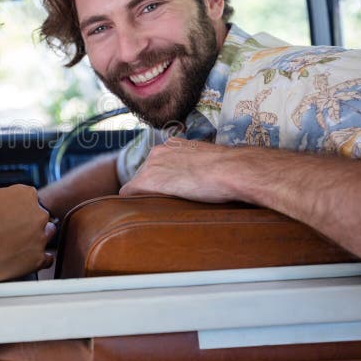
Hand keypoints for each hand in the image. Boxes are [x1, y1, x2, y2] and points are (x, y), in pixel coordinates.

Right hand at [0, 183, 55, 281]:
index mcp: (25, 195)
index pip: (30, 197)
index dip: (19, 206)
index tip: (10, 213)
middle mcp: (37, 214)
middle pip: (40, 215)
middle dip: (28, 221)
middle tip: (12, 229)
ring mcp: (39, 237)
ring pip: (47, 235)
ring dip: (37, 237)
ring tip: (19, 243)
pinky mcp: (37, 259)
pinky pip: (47, 259)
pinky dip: (40, 259)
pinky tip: (29, 258)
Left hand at [119, 138, 242, 202]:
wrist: (231, 170)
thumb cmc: (230, 170)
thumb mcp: (210, 163)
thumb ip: (197, 168)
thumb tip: (200, 181)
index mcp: (173, 145)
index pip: (157, 165)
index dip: (163, 182)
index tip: (171, 193)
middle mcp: (158, 152)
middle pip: (145, 175)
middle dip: (153, 190)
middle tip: (167, 205)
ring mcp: (151, 165)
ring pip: (137, 185)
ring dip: (146, 198)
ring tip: (160, 212)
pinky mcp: (147, 181)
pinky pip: (128, 194)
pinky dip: (132, 204)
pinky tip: (140, 215)